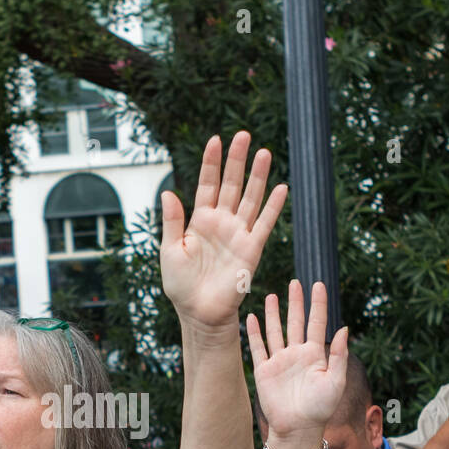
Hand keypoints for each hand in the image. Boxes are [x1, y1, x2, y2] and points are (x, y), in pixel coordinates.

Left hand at [160, 132, 286, 327]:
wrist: (199, 313)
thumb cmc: (181, 286)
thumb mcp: (169, 251)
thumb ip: (171, 221)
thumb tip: (168, 192)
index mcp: (199, 221)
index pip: (207, 185)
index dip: (211, 163)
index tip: (215, 140)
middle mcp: (221, 223)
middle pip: (231, 185)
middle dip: (237, 160)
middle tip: (244, 136)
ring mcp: (238, 234)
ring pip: (250, 199)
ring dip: (257, 177)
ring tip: (264, 153)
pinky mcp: (251, 249)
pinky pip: (264, 224)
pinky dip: (273, 207)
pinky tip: (281, 188)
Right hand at [246, 280, 348, 438]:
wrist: (298, 429)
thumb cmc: (320, 409)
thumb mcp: (336, 381)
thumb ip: (338, 354)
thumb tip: (344, 328)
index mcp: (315, 355)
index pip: (317, 323)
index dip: (318, 304)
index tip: (317, 284)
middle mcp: (297, 355)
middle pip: (295, 322)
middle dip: (295, 302)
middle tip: (295, 282)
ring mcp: (279, 362)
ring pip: (275, 331)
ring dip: (274, 314)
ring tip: (272, 295)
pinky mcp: (264, 371)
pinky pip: (258, 348)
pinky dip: (254, 333)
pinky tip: (251, 317)